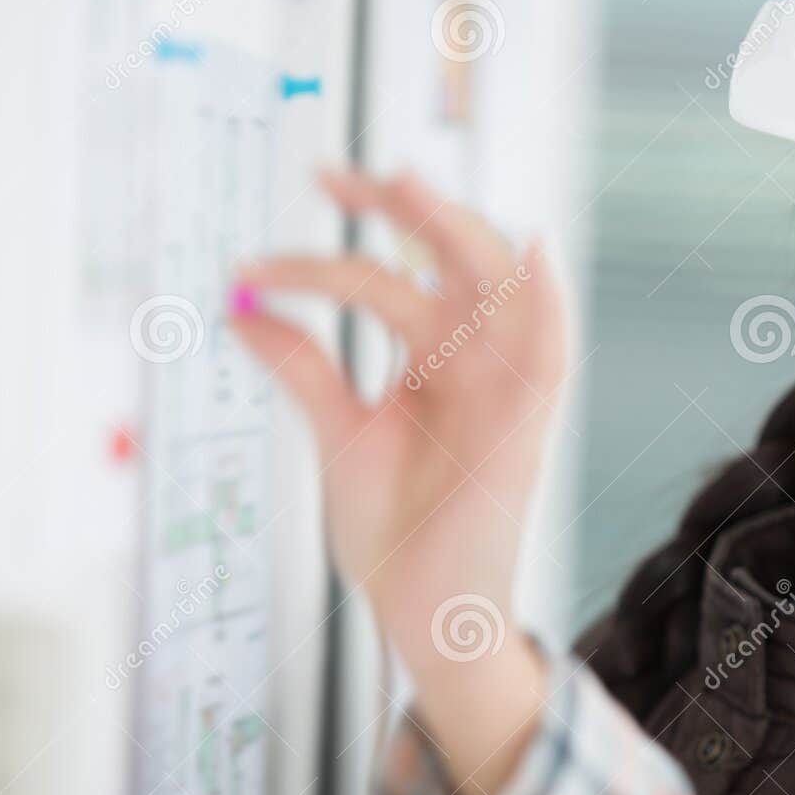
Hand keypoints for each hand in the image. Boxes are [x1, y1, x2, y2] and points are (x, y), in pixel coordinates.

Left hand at [230, 168, 565, 794]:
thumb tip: (241, 309)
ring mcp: (501, 387)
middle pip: (451, 255)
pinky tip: (531, 253)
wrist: (421, 613)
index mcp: (431, 359)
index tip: (264, 252)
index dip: (335, 247)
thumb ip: (302, 367)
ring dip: (458, 230)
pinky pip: (553, 351)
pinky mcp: (524, 426)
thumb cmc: (397, 533)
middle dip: (398, 209)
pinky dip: (549, 301)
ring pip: (498, 283)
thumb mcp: (338, 434)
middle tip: (334, 180)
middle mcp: (471, 361)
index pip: (393, 273)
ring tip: (402, 186)